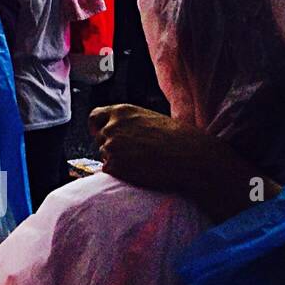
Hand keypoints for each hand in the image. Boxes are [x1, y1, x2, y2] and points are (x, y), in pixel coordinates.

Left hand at [91, 105, 211, 192]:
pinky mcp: (114, 165)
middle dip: (112, 147)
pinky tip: (138, 171)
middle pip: (100, 139)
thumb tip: (123, 131)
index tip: (98, 134)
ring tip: (141, 162)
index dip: (96, 127)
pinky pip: (110, 170)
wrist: (190, 157)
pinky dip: (120, 172)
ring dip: (117, 160)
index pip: (94, 117)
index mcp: (121, 112)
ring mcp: (111, 146)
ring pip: (105, 155)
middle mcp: (112, 126)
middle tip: (132, 155)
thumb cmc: (178, 138)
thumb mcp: (151, 119)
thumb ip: (131, 122)